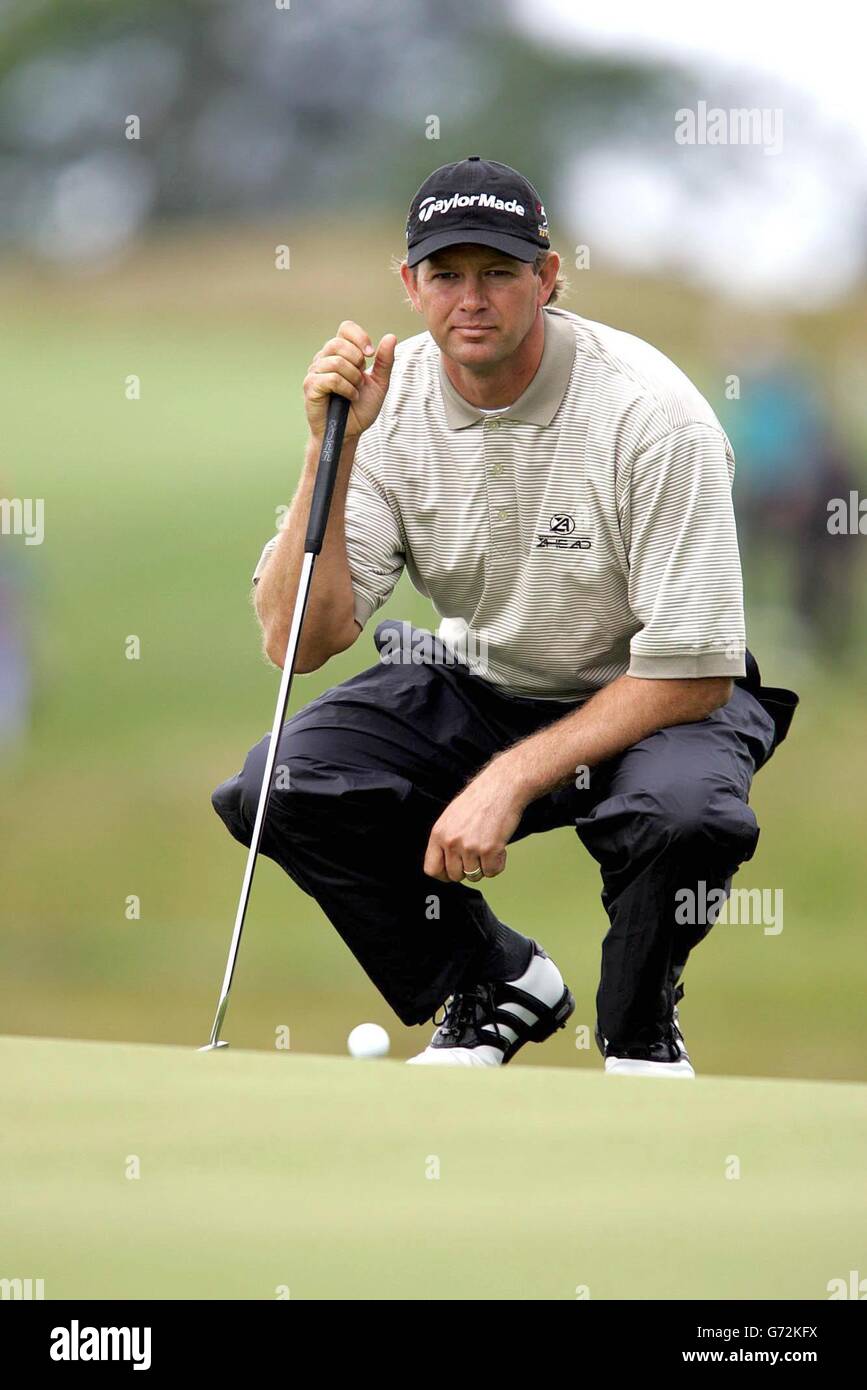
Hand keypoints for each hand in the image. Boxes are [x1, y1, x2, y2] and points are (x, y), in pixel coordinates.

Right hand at [304, 320, 395, 440]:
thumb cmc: (360, 409)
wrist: (349, 433)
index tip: (371, 355)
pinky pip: (331, 378)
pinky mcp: (310, 386)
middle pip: (339, 342)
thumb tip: (391, 336)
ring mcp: (315, 371)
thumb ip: (385, 362)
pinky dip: (346, 389)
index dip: (360, 337)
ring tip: (355, 392)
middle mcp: (324, 358)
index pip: (346, 328)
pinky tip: (349, 397)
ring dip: (353, 379)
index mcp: (340, 353)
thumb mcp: (379, 384)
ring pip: (336, 361)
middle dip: (357, 362)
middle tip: (360, 380)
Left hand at [423, 760, 527, 882]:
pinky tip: (499, 847)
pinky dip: (498, 863)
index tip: (453, 872)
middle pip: (455, 876)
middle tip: (477, 855)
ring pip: (475, 876)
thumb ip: (445, 840)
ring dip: (484, 866)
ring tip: (488, 846)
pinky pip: (492, 872)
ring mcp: (470, 847)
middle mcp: (451, 842)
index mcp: (438, 834)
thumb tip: (445, 863)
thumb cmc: (479, 799)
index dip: (443, 874)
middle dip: (467, 870)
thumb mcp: (451, 817)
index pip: (432, 869)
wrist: (501, 787)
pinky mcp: (490, 849)